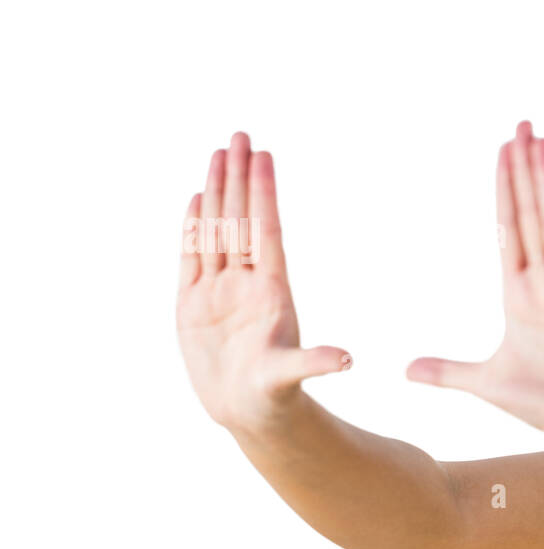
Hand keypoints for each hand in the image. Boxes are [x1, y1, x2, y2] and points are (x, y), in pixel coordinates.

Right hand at [176, 132, 350, 433]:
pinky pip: (192, 256)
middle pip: (241, 219)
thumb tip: (346, 360)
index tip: (264, 156)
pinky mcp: (194, 304)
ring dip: (218, 191)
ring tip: (220, 152)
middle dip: (240, 177)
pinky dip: (194, 226)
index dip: (264, 193)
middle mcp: (247, 283)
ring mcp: (220, 290)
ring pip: (218, 230)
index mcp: (272, 291)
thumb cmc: (273, 398)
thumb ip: (313, 364)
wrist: (248, 413)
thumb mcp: (291, 378)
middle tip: (241, 134)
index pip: (267, 230)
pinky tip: (198, 198)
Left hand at [406, 121, 543, 447]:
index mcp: (521, 296)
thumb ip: (449, 372)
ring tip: (542, 143)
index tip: (501, 151)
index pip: (509, 230)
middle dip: (525, 170)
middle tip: (522, 124)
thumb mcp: (488, 383)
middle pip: (532, 216)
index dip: (503, 190)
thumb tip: (405, 370)